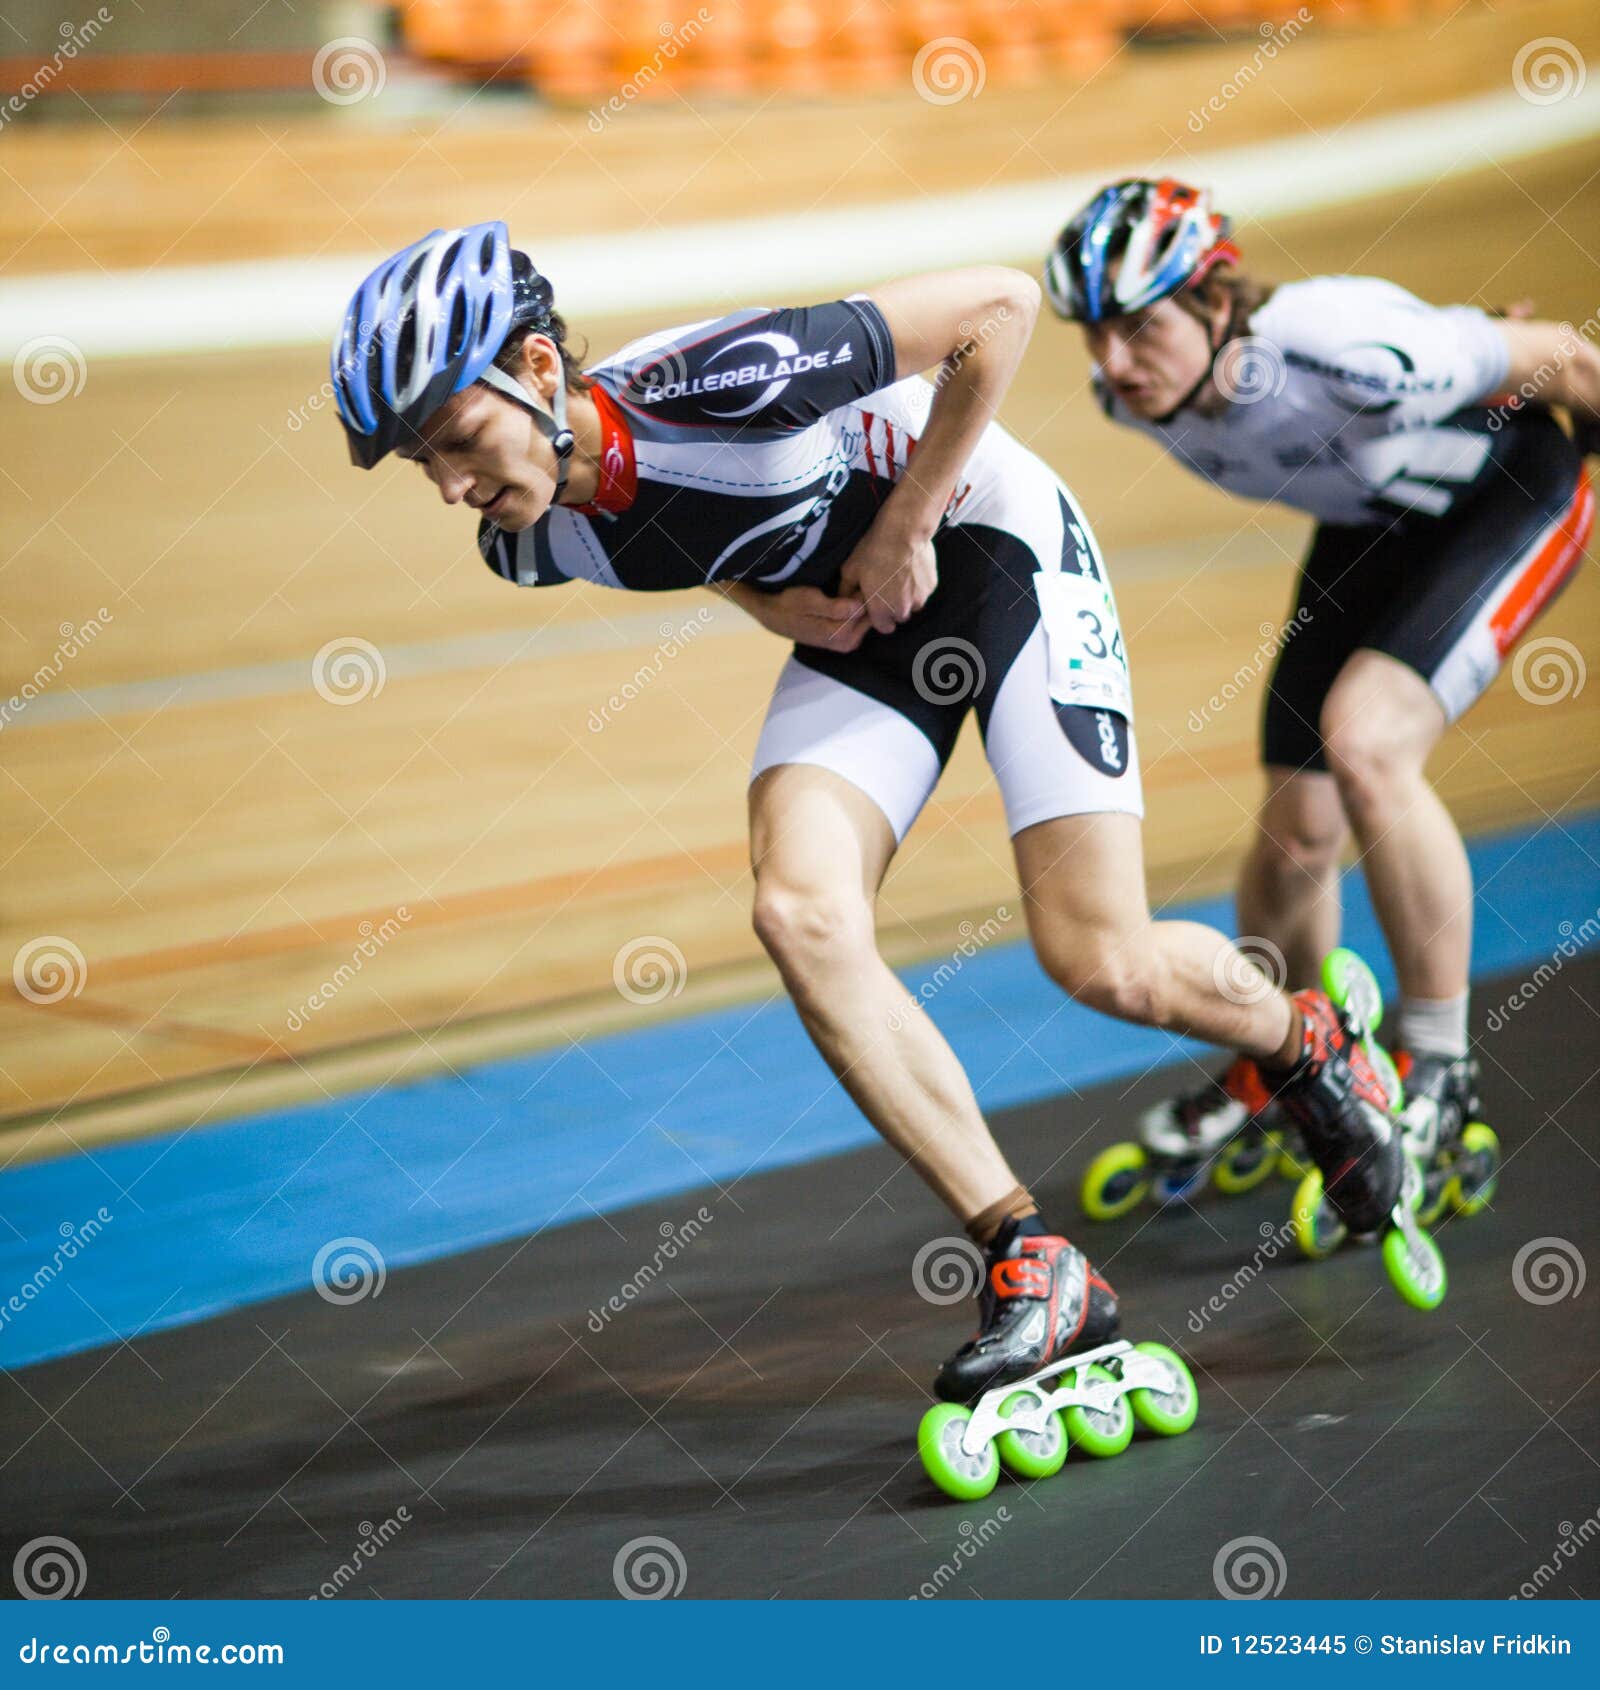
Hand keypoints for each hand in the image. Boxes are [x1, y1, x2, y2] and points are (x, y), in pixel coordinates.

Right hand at [749, 584, 869, 652]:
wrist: (773, 614)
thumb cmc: (789, 604)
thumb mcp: (808, 601)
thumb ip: (835, 608)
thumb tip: (860, 607)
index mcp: (841, 635)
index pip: (869, 611)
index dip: (868, 591)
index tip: (863, 574)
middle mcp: (848, 643)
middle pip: (872, 617)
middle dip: (869, 598)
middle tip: (861, 576)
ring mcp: (848, 642)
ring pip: (868, 618)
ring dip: (864, 601)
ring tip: (855, 583)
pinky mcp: (846, 638)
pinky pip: (861, 621)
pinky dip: (860, 607)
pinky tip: (851, 593)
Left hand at [838, 514, 938, 634]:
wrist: (903, 531)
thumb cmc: (874, 551)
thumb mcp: (850, 570)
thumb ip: (846, 591)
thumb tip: (843, 599)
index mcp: (881, 610)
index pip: (883, 628)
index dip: (879, 617)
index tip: (875, 604)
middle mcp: (903, 609)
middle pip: (899, 617)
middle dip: (893, 608)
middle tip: (886, 588)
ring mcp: (920, 598)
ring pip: (913, 605)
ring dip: (907, 597)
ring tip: (899, 577)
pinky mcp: (931, 585)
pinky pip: (923, 591)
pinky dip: (918, 585)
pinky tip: (910, 569)